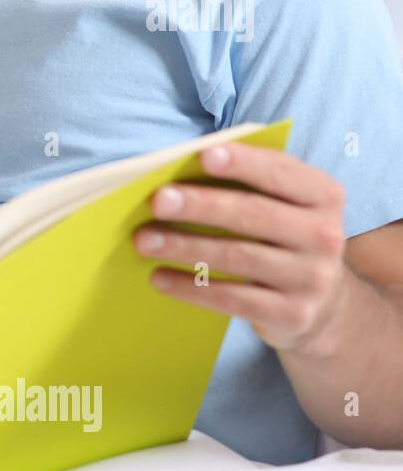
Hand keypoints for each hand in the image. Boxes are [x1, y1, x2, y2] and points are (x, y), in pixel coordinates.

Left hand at [135, 142, 350, 354]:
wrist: (325, 304)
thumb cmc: (283, 237)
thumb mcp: (283, 206)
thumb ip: (248, 185)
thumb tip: (179, 176)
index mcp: (323, 195)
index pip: (281, 172)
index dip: (244, 163)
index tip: (203, 155)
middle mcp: (324, 235)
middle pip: (253, 214)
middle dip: (201, 205)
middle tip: (157, 201)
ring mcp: (312, 278)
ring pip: (238, 257)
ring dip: (184, 247)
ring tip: (144, 240)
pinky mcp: (293, 315)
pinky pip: (232, 299)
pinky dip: (191, 287)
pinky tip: (159, 278)